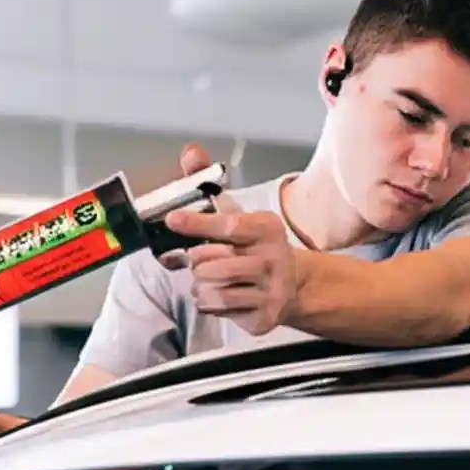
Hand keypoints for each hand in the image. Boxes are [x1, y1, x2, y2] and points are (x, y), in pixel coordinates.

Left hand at [165, 145, 298, 335]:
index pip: (229, 226)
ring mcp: (270, 291)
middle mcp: (272, 260)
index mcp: (267, 229)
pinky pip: (217, 310)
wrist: (296, 286)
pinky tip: (220, 294)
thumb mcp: (241, 216)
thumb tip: (189, 152)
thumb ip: (210, 188)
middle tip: (203, 259)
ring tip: (211, 278)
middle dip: (198, 262)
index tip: (173, 220)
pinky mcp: (262, 318)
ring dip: (201, 285)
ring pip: (212, 290)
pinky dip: (208, 303)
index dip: (198, 224)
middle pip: (211, 264)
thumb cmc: (259, 247)